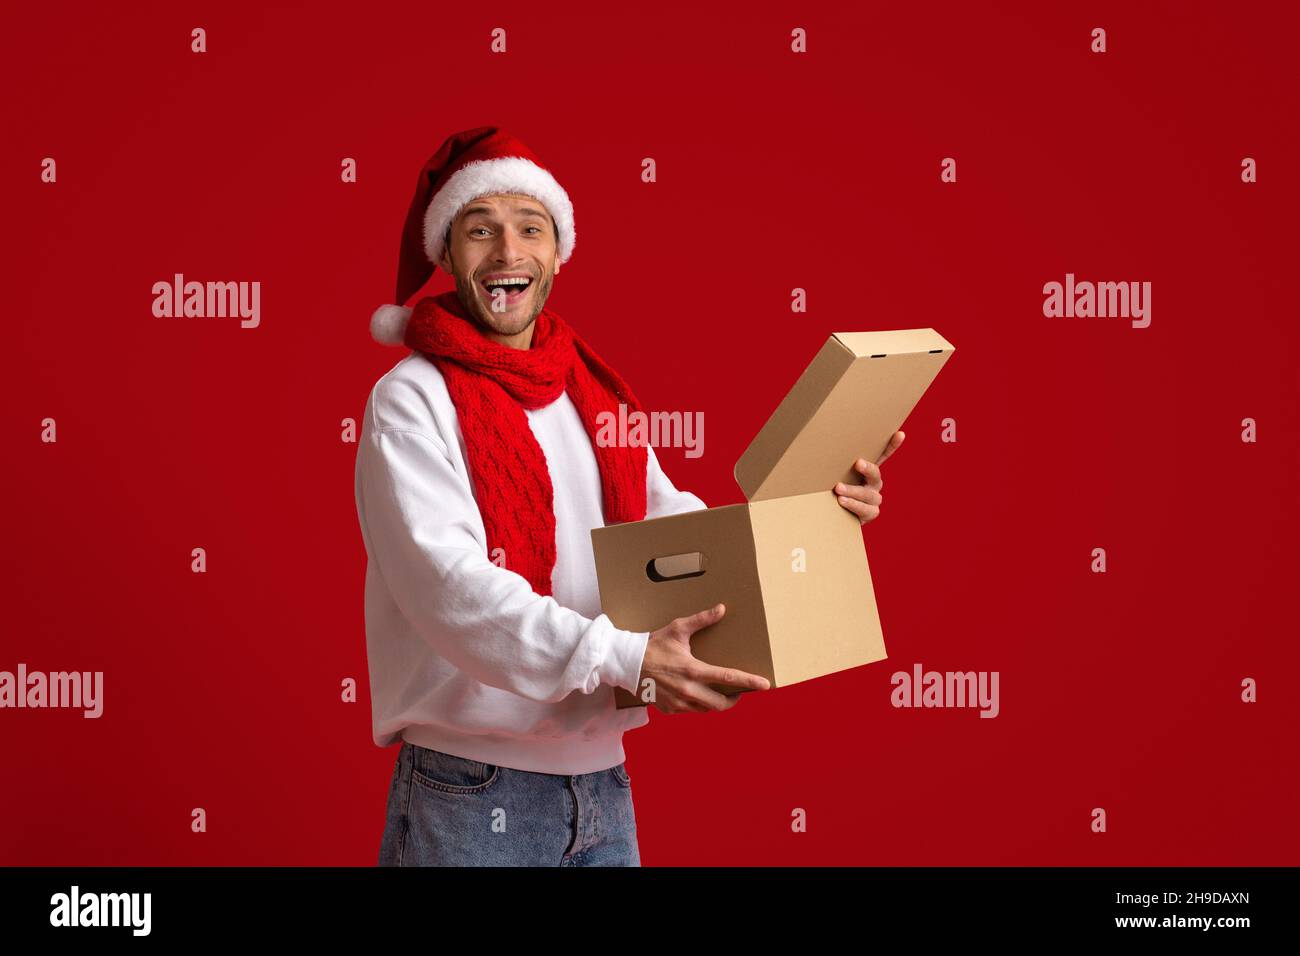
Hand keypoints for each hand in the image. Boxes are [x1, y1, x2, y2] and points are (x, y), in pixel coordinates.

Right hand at [635, 603, 770, 712]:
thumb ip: (702, 620)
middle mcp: (688, 690)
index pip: (728, 678)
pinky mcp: (669, 710)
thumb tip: (722, 609)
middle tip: (739, 692)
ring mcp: (678, 703)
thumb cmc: (653, 644)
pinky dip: (697, 704)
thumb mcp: (678, 629)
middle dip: (734, 699)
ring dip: (715, 702)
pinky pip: (690, 711)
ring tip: (717, 691)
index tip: (765, 685)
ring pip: (706, 709)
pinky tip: (694, 692)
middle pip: (721, 704)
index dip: (749, 682)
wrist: (627, 663)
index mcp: (693, 670)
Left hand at [834, 429, 904, 524]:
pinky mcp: (870, 513)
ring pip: (867, 494)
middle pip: (876, 474)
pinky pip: (865, 509)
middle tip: (858, 463)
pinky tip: (841, 501)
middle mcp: (874, 483)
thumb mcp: (835, 474)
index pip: (883, 455)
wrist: (833, 515)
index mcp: (868, 470)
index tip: (900, 434)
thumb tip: (818, 445)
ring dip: (853, 491)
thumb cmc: (832, 489)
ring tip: (839, 488)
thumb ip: (833, 464)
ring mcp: (874, 499)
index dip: (892, 445)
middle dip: (868, 468)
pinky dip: (853, 505)